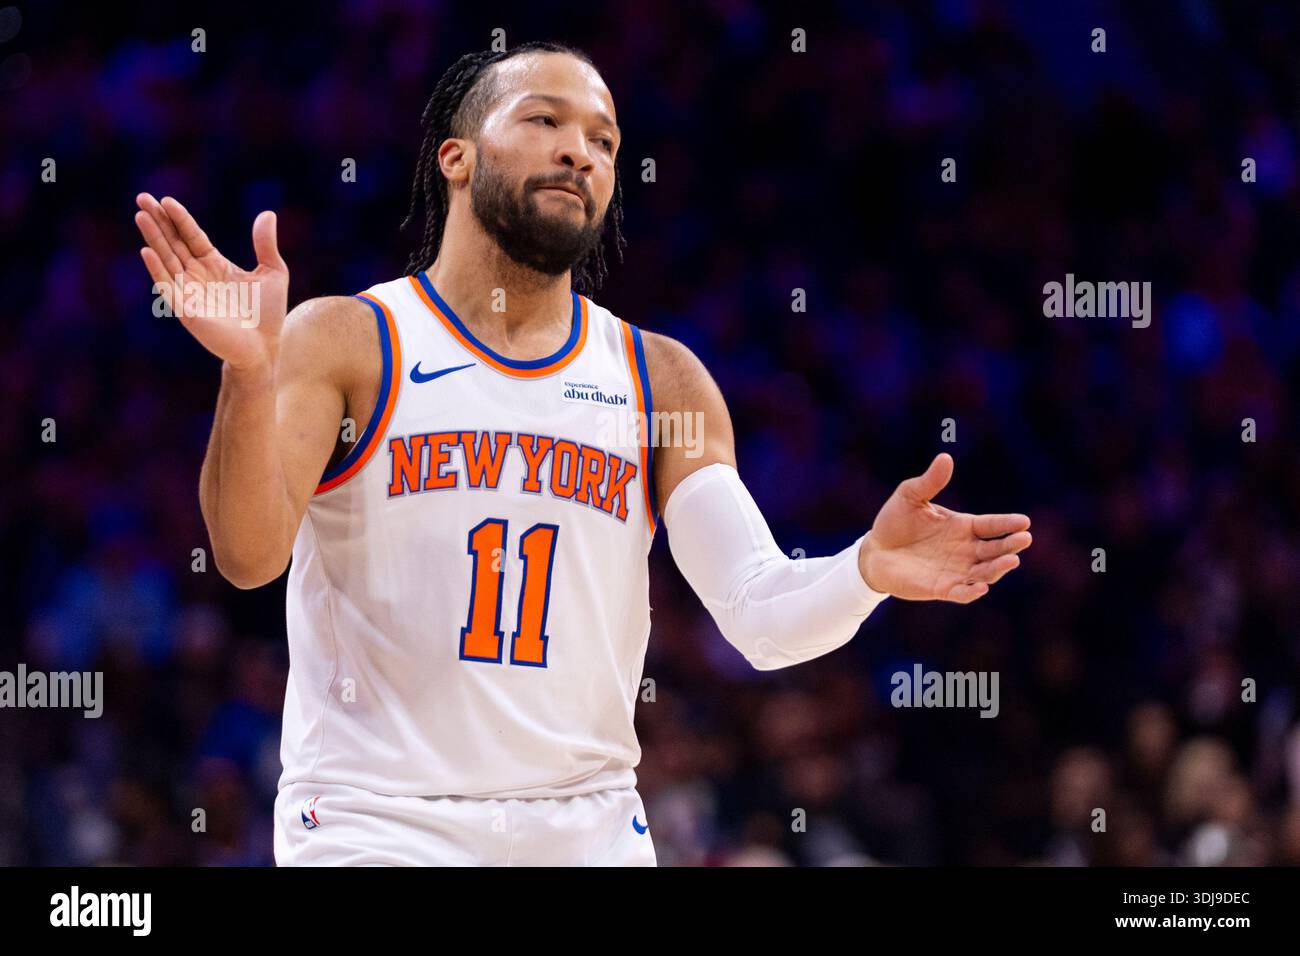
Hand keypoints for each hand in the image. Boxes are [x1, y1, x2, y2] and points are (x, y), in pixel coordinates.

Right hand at [134, 193, 288, 372]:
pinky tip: (147, 251)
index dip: (180, 218)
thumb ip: (266, 244)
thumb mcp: (273, 272)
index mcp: (214, 264)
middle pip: (174, 242)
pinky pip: (168, 286)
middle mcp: (197, 275)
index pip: (192, 235)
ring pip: (167, 259)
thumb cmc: (268, 314)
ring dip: (154, 238)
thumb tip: (268, 214)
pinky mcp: (186, 310)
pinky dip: (157, 269)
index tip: (166, 199)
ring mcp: (189, 292)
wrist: (265, 347)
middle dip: (158, 221)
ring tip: (140, 216)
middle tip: (142, 197)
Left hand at [859, 453, 1030, 602]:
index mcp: (963, 526)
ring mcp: (955, 570)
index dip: (1007, 524)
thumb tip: (945, 457)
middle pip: (994, 549)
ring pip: (984, 572)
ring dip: (998, 568)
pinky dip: (971, 592)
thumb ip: (929, 481)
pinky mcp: (941, 588)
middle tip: (1024, 539)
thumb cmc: (895, 521)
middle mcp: (965, 550)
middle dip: (1010, 545)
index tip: (1024, 522)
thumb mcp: (910, 496)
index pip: (990, 525)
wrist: (874, 551)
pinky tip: (980, 588)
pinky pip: (961, 592)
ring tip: (1011, 560)